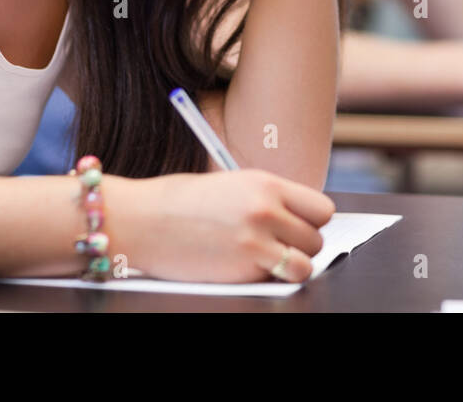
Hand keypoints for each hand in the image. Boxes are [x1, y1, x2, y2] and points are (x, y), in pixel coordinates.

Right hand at [106, 169, 334, 282]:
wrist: (141, 220)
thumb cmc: (179, 203)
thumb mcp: (231, 185)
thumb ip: (267, 199)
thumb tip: (296, 219)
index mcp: (265, 184)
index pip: (321, 208)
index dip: (312, 221)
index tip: (300, 226)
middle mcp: (266, 210)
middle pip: (316, 237)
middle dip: (300, 245)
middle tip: (278, 245)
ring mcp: (256, 241)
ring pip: (306, 263)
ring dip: (292, 265)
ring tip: (268, 260)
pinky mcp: (244, 269)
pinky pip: (279, 278)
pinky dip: (270, 278)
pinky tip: (246, 268)